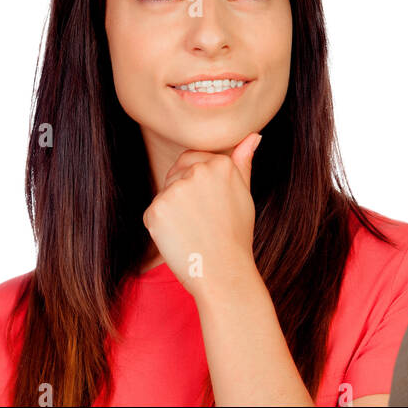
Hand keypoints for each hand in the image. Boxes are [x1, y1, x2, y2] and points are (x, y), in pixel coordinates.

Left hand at [142, 132, 262, 300]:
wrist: (224, 272)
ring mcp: (175, 189)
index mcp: (220, 164)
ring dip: (173, 211)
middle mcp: (198, 171)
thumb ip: (243, 161)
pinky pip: (154, 213)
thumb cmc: (236, 235)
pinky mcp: (156, 209)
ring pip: (165, 193)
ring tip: (194, 231)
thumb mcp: (244, 194)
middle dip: (183, 193)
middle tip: (202, 221)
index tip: (208, 207)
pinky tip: (181, 239)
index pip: (193, 160)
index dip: (198, 185)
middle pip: (176, 173)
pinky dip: (162, 227)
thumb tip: (254, 135)